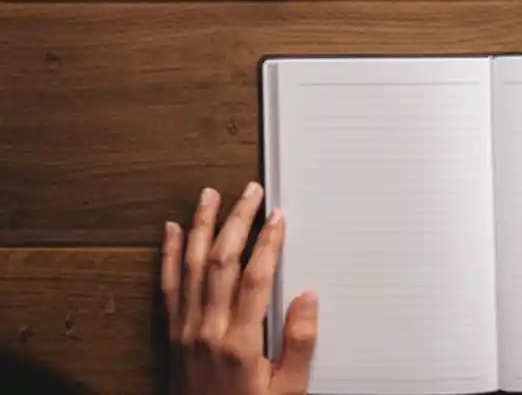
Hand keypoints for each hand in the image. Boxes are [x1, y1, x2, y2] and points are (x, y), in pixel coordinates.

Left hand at [161, 184, 317, 394]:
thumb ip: (300, 345)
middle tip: (249, 192)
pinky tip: (174, 231)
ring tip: (210, 196)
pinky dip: (170, 255)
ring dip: (202, 227)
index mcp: (240, 342)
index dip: (268, 242)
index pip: (255, 278)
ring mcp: (185, 330)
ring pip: (192, 266)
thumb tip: (308, 298)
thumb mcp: (287, 391)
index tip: (278, 216)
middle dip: (237, 221)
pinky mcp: (172, 335)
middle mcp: (207, 330)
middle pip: (221, 262)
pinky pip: (168, 286)